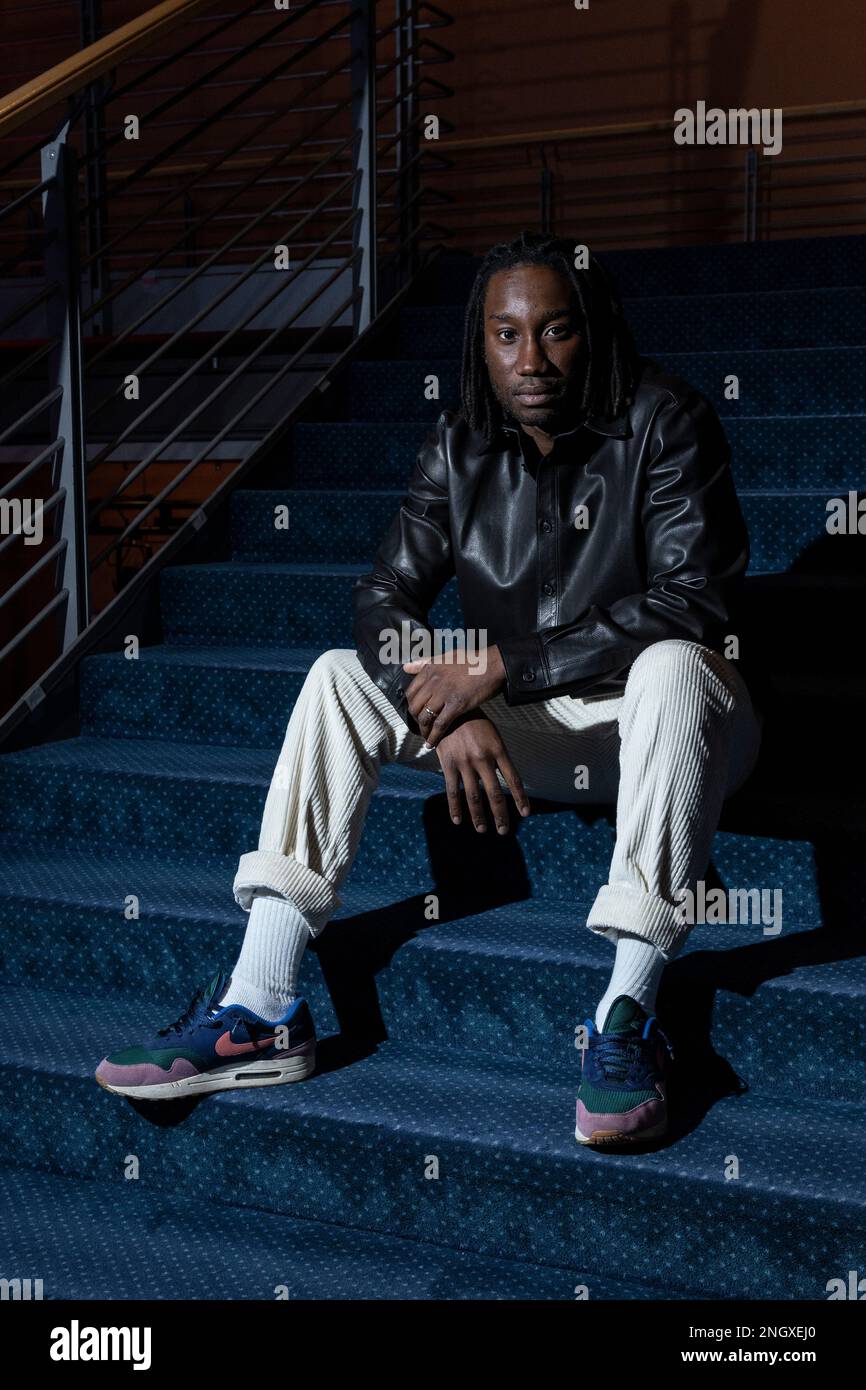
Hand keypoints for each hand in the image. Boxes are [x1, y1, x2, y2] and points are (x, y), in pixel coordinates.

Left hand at [403, 644, 505, 747]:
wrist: (493, 665)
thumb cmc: (472, 660)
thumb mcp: (445, 657)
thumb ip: (424, 663)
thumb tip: (406, 667)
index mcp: (430, 670)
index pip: (410, 692)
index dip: (411, 705)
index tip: (416, 712)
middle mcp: (434, 682)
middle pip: (415, 707)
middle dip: (416, 720)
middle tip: (421, 726)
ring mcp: (444, 694)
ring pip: (425, 717)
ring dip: (424, 730)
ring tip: (427, 737)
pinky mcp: (457, 705)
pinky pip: (440, 725)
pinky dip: (434, 736)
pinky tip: (432, 743)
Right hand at [435, 714, 529, 833]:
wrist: (449, 710)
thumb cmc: (475, 723)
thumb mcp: (493, 735)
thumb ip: (499, 757)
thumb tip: (508, 780)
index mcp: (498, 750)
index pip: (513, 779)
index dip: (520, 798)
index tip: (525, 813)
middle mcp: (483, 759)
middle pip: (494, 793)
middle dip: (500, 815)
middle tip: (504, 831)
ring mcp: (465, 763)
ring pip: (473, 796)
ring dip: (478, 816)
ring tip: (482, 830)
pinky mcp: (448, 764)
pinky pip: (452, 791)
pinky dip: (455, 808)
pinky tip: (458, 821)